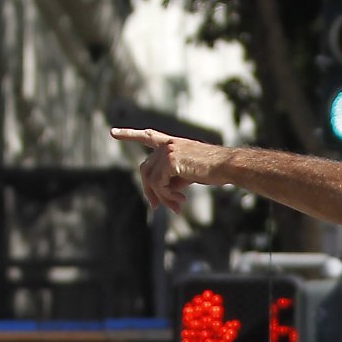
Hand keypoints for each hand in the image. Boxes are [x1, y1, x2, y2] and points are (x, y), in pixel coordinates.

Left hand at [110, 127, 228, 214]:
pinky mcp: (170, 161)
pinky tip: (181, 202)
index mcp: (172, 144)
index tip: (113, 133)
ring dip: (162, 198)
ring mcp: (167, 151)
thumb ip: (172, 180)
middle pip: (145, 170)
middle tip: (157, 208)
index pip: (147, 136)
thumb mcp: (189, 174)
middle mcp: (167, 145)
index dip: (130, 135)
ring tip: (178, 207)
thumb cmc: (215, 170)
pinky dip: (167, 197)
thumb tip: (160, 196)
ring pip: (151, 180)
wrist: (228, 166)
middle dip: (149, 191)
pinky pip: (159, 184)